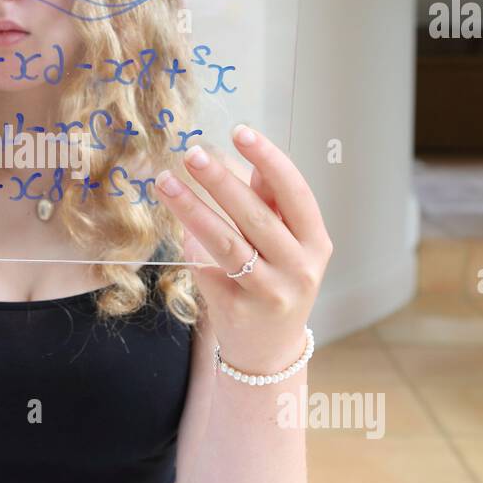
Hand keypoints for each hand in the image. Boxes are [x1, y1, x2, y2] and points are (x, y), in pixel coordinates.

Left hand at [154, 125, 332, 375]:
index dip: (269, 159)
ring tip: (165, 183)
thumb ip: (272, 204)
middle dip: (221, 181)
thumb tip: (252, 159)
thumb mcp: (287, 244)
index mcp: (316, 242)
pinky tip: (176, 231)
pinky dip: (190, 248)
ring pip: (227, 244)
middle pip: (256, 217)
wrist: (269, 351)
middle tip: (192, 153)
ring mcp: (271, 293)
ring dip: (193, 210)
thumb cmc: (276, 281)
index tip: (240, 131)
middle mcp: (300, 268)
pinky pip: (207, 270)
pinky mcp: (239, 311)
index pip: (295, 193)